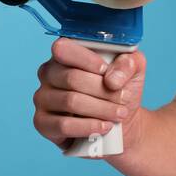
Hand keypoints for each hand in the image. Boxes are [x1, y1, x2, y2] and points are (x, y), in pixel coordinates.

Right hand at [33, 38, 148, 151]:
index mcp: (66, 53)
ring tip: (119, 114)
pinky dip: (88, 126)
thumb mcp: (134, 69)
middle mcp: (49, 73)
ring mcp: (42, 98)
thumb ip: (129, 63)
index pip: (64, 48)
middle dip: (103, 90)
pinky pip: (63, 125)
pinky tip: (104, 126)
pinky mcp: (43, 123)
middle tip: (124, 98)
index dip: (87, 60)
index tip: (107, 71)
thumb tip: (112, 78)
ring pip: (70, 101)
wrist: (121, 122)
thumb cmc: (122, 89)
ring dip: (101, 109)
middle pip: (72, 78)